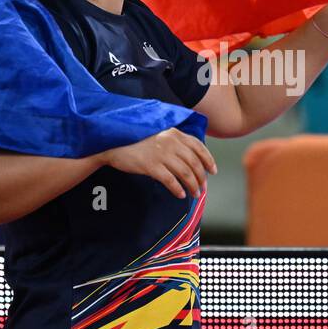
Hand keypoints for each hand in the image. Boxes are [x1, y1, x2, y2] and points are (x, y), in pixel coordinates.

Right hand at [99, 127, 217, 198]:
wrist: (114, 144)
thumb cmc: (137, 141)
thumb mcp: (159, 135)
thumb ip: (175, 142)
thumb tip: (192, 159)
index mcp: (174, 133)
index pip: (199, 147)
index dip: (208, 160)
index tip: (213, 171)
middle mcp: (170, 142)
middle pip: (194, 163)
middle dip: (201, 178)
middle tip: (202, 188)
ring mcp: (161, 154)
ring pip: (185, 173)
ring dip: (193, 186)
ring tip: (194, 194)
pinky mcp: (151, 166)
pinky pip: (170, 181)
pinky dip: (178, 189)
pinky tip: (180, 195)